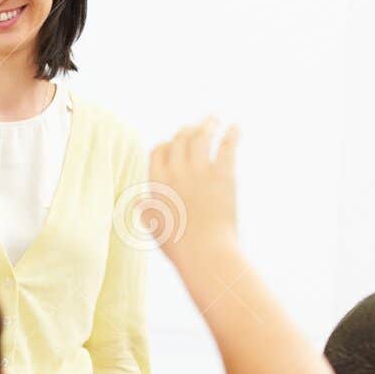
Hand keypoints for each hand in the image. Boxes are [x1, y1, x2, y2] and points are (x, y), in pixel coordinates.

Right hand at [147, 118, 239, 257]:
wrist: (205, 254)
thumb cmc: (180, 246)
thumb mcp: (155, 227)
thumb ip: (146, 210)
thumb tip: (139, 201)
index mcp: (156, 183)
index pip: (159, 150)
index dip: (168, 143)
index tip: (176, 143)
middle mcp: (175, 172)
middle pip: (180, 139)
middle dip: (188, 129)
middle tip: (197, 126)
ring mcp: (199, 172)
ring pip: (202, 136)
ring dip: (209, 124)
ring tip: (216, 119)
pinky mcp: (222, 175)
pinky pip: (227, 146)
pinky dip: (231, 134)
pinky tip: (235, 127)